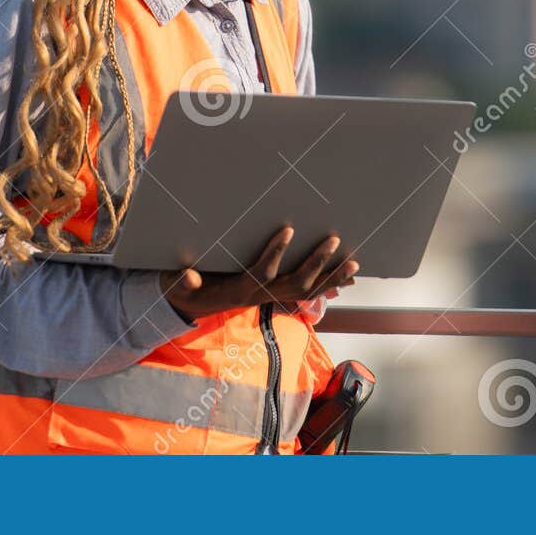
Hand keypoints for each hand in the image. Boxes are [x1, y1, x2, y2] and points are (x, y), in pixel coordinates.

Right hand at [160, 227, 357, 320]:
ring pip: (309, 291)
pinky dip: (330, 284)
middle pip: (296, 284)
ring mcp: (274, 298)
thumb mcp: (181, 284)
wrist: (196, 305)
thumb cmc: (191, 288)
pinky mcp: (280, 295)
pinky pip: (311, 293)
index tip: (289, 229)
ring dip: (333, 277)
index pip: (263, 273)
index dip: (276, 253)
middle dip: (317, 263)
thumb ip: (184, 281)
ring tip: (354, 263)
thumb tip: (188, 277)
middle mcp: (262, 296)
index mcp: (241, 289)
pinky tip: (348, 276)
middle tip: (334, 239)